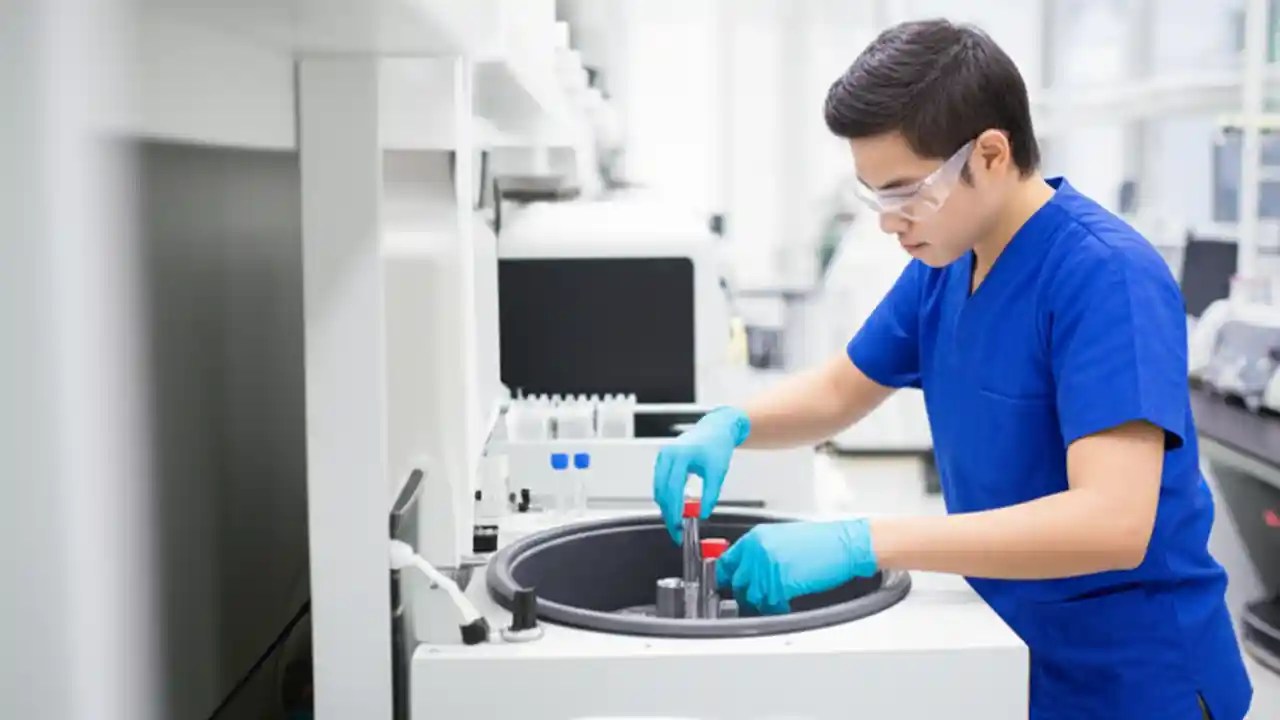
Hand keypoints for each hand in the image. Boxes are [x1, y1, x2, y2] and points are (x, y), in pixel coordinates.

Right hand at [652, 407, 750, 542]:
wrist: (716, 429)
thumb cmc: (717, 446)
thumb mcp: (717, 472)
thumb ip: (710, 494)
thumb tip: (703, 514)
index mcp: (680, 456)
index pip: (673, 489)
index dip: (674, 511)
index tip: (679, 526)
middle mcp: (667, 455)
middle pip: (661, 492)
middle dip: (668, 514)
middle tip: (677, 531)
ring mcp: (663, 456)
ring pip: (658, 489)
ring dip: (666, 507)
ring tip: (677, 522)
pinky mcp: (663, 460)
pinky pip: (660, 483)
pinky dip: (666, 497)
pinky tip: (675, 508)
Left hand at [715, 519, 877, 613]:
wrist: (845, 544)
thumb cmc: (820, 541)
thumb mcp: (781, 537)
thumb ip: (759, 551)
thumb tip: (747, 570)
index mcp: (755, 538)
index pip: (726, 562)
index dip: (725, 578)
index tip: (725, 586)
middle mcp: (757, 552)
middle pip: (738, 583)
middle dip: (746, 595)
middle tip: (758, 599)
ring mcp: (767, 568)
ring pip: (753, 598)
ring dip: (763, 604)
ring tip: (778, 600)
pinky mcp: (781, 584)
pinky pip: (771, 606)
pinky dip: (778, 609)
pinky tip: (789, 602)